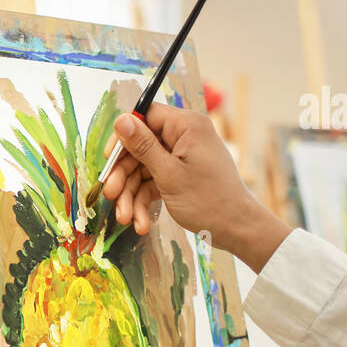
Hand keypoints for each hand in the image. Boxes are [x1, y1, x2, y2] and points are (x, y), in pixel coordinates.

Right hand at [101, 103, 291, 271]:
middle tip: (111, 195)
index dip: (124, 137)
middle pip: (140, 148)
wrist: (236, 229)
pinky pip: (153, 182)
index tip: (110, 158)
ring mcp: (181, 157)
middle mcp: (184, 137)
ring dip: (131, 195)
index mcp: (186, 126)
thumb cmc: (208, 200)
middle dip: (124, 175)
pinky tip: (140, 223)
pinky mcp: (179, 175)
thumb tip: (121, 120)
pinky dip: (144, 201)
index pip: (145, 117)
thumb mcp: (169, 174)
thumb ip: (143, 146)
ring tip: (126, 219)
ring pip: (143, 169)